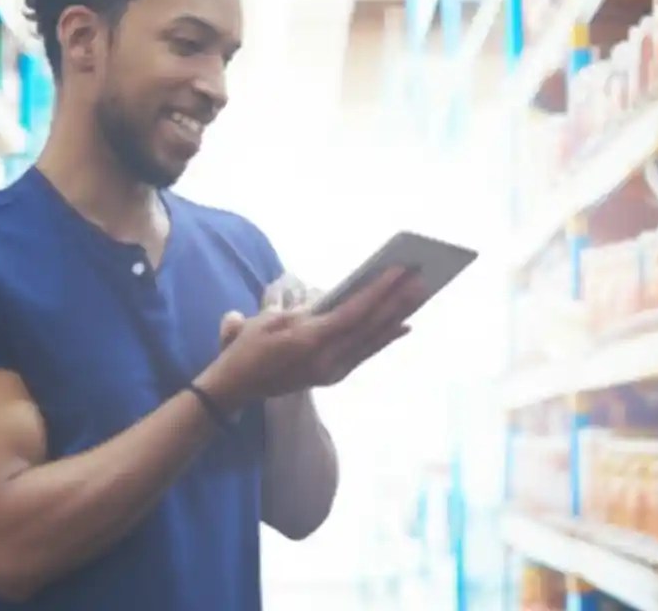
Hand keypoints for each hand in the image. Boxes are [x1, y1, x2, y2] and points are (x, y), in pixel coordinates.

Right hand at [201, 267, 424, 408]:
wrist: (236, 386)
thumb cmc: (246, 346)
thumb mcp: (269, 320)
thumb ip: (304, 312)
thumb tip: (335, 301)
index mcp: (308, 342)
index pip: (353, 313)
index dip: (378, 292)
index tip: (399, 271)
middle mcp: (326, 360)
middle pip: (370, 327)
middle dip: (397, 302)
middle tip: (421, 279)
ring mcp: (332, 371)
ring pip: (372, 341)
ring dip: (397, 316)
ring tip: (418, 295)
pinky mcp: (334, 375)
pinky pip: (366, 352)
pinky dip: (386, 337)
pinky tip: (403, 324)